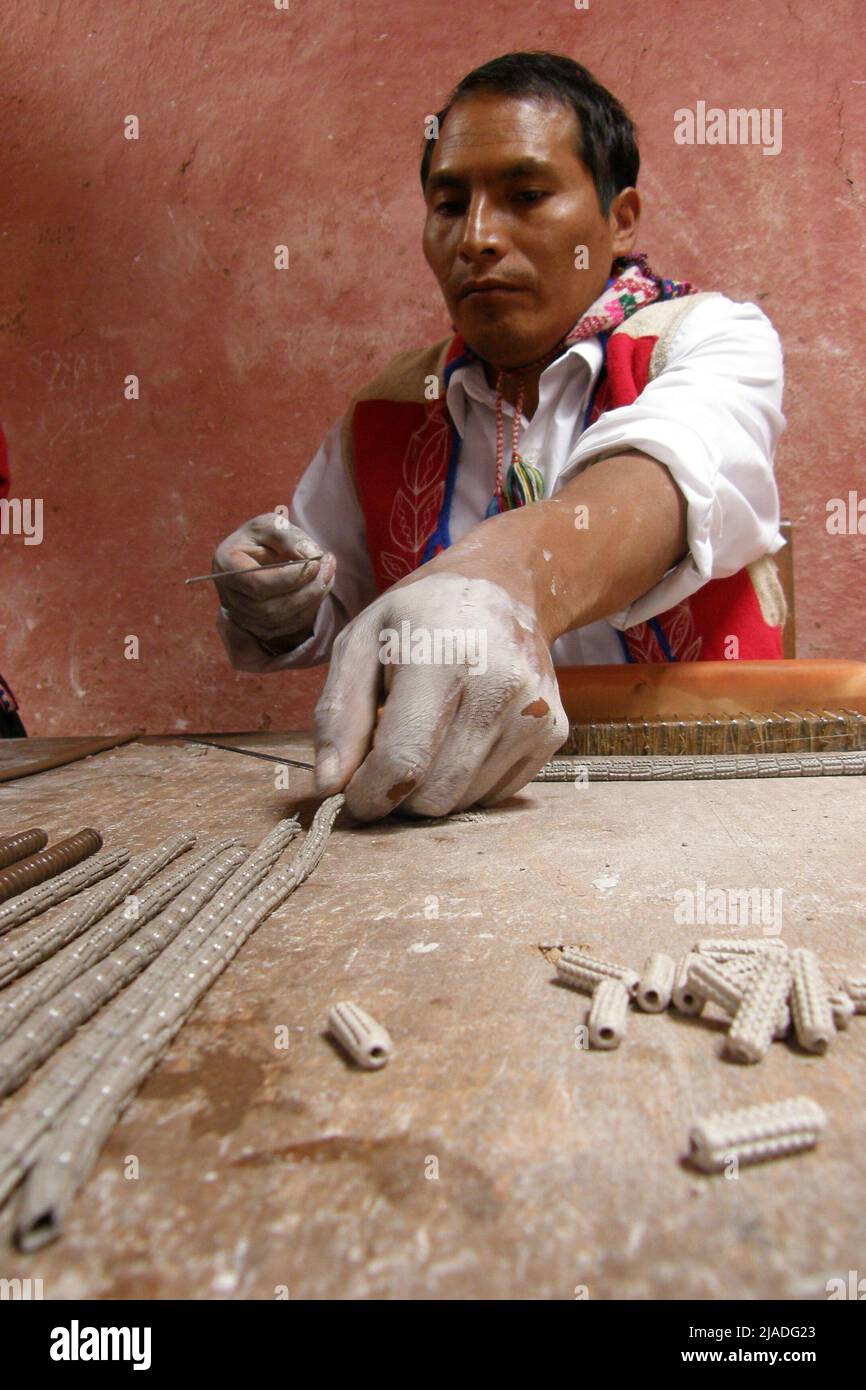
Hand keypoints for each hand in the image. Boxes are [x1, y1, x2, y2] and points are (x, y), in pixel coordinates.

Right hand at [213, 513, 335, 644]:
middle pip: (270, 608)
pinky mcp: (260, 627)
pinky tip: (320, 586)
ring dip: (313, 598)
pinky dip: (310, 607)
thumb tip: (310, 555)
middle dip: (307, 589)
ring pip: (282, 620)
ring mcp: (243, 616)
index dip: (289, 577)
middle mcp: (230, 596)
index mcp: (226, 565)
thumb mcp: (271, 524)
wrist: (259, 556)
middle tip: (329, 565)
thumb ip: (287, 536)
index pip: (258, 583)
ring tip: (329, 572)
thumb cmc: (263, 537)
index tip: (315, 562)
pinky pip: (289, 626)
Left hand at [314, 572, 566, 820]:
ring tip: (427, 737)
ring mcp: (534, 712)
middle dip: (398, 794)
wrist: (502, 587)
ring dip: (432, 787)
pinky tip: (460, 737)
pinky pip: (494, 795)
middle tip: (387, 759)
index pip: (404, 761)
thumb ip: (339, 714)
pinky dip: (466, 782)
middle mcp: (499, 686)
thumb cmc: (419, 617)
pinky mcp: (552, 731)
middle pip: (435, 794)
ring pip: (463, 802)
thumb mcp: (361, 643)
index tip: (354, 796)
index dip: (369, 794)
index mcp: (444, 657)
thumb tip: (329, 785)